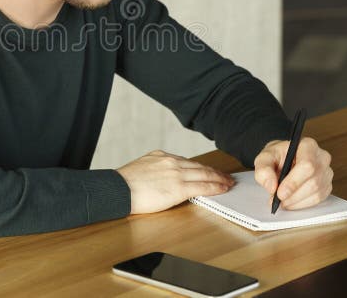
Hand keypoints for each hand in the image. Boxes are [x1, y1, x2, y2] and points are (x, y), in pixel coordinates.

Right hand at [116, 150, 234, 214]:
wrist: (117, 190)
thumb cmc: (124, 184)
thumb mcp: (142, 168)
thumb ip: (156, 169)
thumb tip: (164, 179)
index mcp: (161, 155)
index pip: (187, 161)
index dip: (201, 167)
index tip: (209, 170)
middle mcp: (171, 161)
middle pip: (199, 166)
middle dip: (215, 172)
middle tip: (227, 176)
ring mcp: (176, 174)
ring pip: (204, 175)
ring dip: (219, 179)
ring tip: (228, 183)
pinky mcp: (178, 188)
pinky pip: (202, 187)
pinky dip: (214, 187)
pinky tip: (222, 189)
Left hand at [253, 137, 332, 210]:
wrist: (283, 161)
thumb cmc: (276, 157)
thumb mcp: (264, 158)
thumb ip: (263, 170)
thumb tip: (271, 186)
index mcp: (308, 146)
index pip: (307, 165)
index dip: (293, 182)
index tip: (280, 193)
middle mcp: (321, 158)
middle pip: (313, 181)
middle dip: (293, 195)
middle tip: (277, 200)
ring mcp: (327, 172)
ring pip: (316, 192)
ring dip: (296, 201)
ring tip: (282, 201)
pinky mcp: (327, 186)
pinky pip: (318, 200)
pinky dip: (302, 204)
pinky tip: (291, 201)